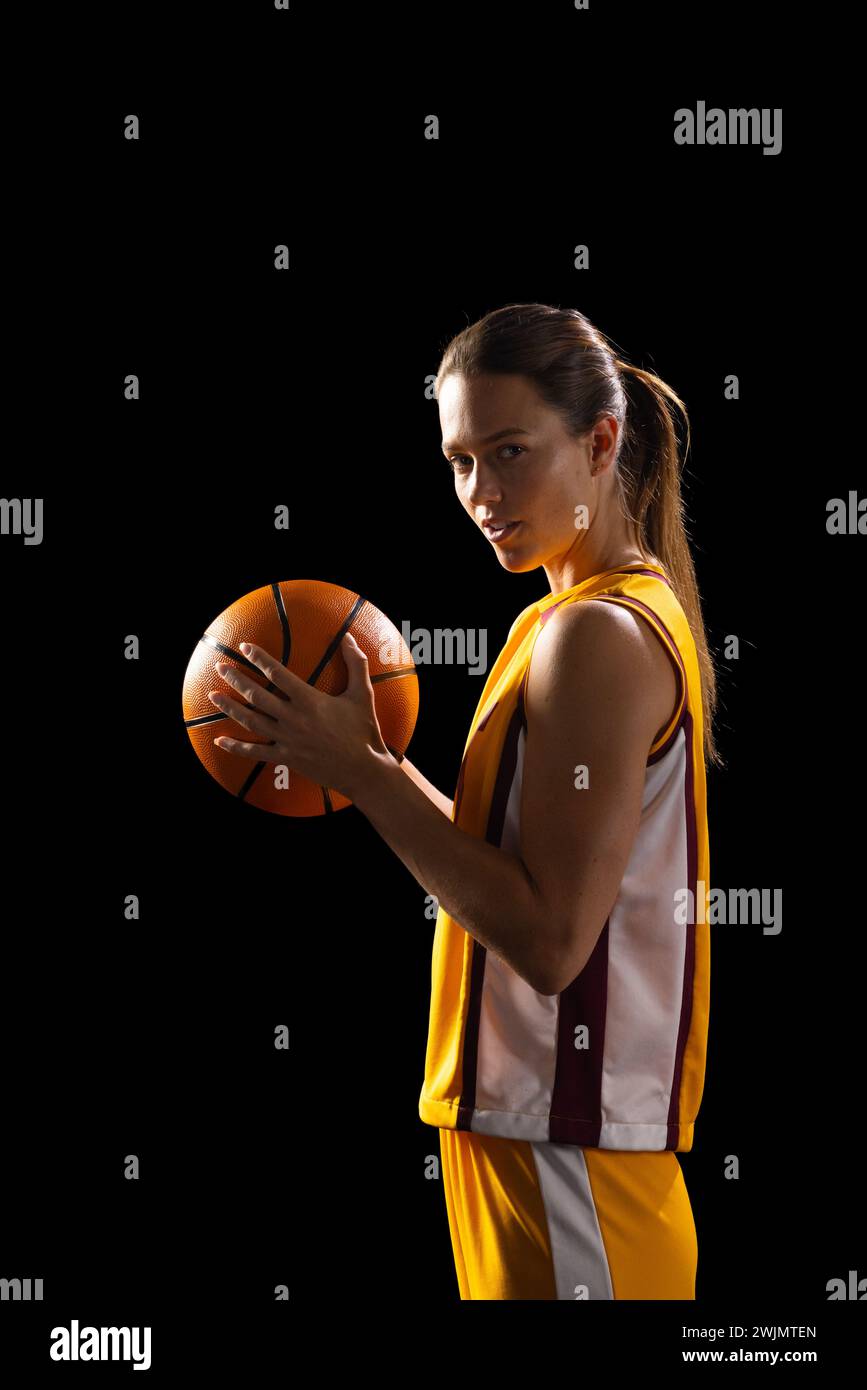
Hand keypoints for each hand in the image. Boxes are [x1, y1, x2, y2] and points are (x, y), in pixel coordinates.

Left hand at [207, 633, 390, 799]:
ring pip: (251, 721)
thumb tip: (349, 637)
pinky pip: (255, 752)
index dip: (259, 658)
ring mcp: (287, 740)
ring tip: (214, 695)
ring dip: (230, 707)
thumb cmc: (364, 731)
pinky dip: (236, 747)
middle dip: (236, 679)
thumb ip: (356, 663)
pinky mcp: (285, 758)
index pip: (278, 673)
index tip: (244, 648)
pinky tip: (220, 740)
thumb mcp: (362, 694)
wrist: (364, 769)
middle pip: (257, 695)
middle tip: (221, 668)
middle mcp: (294, 719)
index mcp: (310, 701)